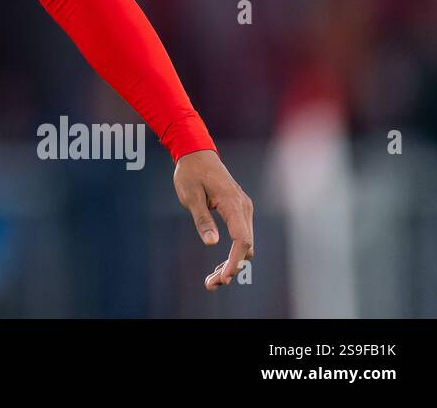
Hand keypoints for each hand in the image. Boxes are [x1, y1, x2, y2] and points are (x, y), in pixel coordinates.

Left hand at [173, 149, 253, 291]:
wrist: (196, 153)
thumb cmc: (190, 172)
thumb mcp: (190, 196)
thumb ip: (202, 219)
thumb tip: (212, 243)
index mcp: (232, 203)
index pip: (241, 239)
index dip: (234, 261)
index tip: (223, 278)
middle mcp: (243, 207)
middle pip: (246, 245)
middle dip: (231, 268)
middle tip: (210, 284)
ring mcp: (244, 208)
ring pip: (245, 243)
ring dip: (232, 262)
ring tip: (212, 280)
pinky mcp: (240, 210)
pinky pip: (242, 235)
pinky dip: (233, 252)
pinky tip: (219, 265)